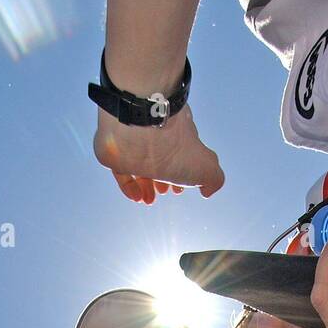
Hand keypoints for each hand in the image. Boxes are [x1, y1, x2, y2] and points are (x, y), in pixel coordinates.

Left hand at [94, 105, 224, 203]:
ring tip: (149, 200)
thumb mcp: (206, 166)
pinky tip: (136, 196)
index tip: (178, 191)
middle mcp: (155, 134)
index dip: (181, 175)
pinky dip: (128, 184)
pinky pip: (120, 168)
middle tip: (163, 193)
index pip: (179, 154)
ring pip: (138, 164)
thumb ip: (214, 179)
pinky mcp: (113, 147)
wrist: (139, 127)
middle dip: (162, 180)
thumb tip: (209, 189)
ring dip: (145, 185)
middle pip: (158, 159)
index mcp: (177, 134)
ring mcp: (132, 140)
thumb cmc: (174, 145)